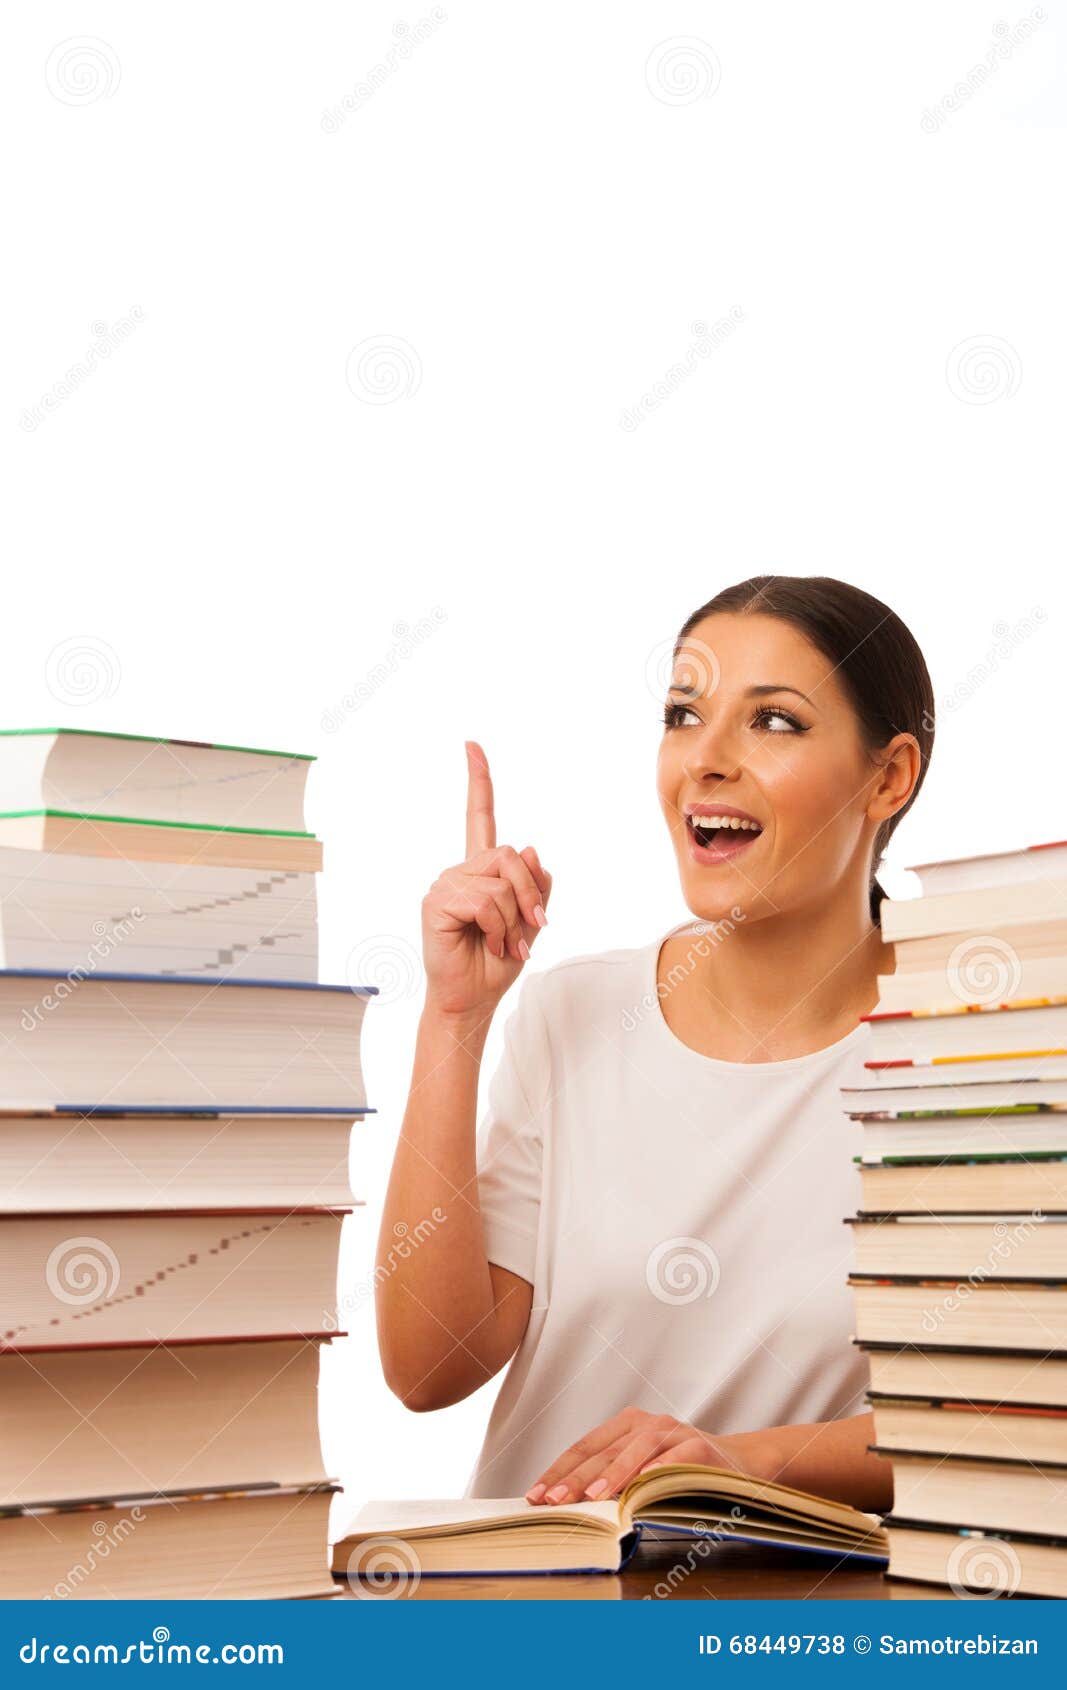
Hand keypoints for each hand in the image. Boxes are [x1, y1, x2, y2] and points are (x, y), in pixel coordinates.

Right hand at [421, 740, 551, 1020]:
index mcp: (480, 870)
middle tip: (533, 927)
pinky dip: (499, 927)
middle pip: (508, 855)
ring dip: (514, 918)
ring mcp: (445, 884)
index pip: (479, 817)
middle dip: (529, 893)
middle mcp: (460, 871)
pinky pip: (484, 900)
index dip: (478, 781)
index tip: (471, 746)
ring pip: (500, 881)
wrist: (475, 998)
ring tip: (504, 943)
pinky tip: (490, 943)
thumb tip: (527, 850)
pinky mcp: (436, 902)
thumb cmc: (499, 962)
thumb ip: (535, 882)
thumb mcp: (531, 919)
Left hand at [525, 1406, 757, 1503]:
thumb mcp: (643, 1470)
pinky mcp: (700, 1447)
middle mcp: (648, 1423)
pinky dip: (657, 1472)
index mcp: (627, 1425)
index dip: (558, 1471)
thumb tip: (569, 1506)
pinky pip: (674, 1459)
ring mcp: (675, 1432)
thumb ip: (613, 1480)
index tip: (535, 1495)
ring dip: (612, 1474)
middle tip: (552, 1501)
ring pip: (636, 1449)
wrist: (740, 1463)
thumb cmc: (682, 1471)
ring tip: (592, 1496)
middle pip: (604, 1450)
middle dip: (574, 1478)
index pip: (584, 1447)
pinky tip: (641, 1488)